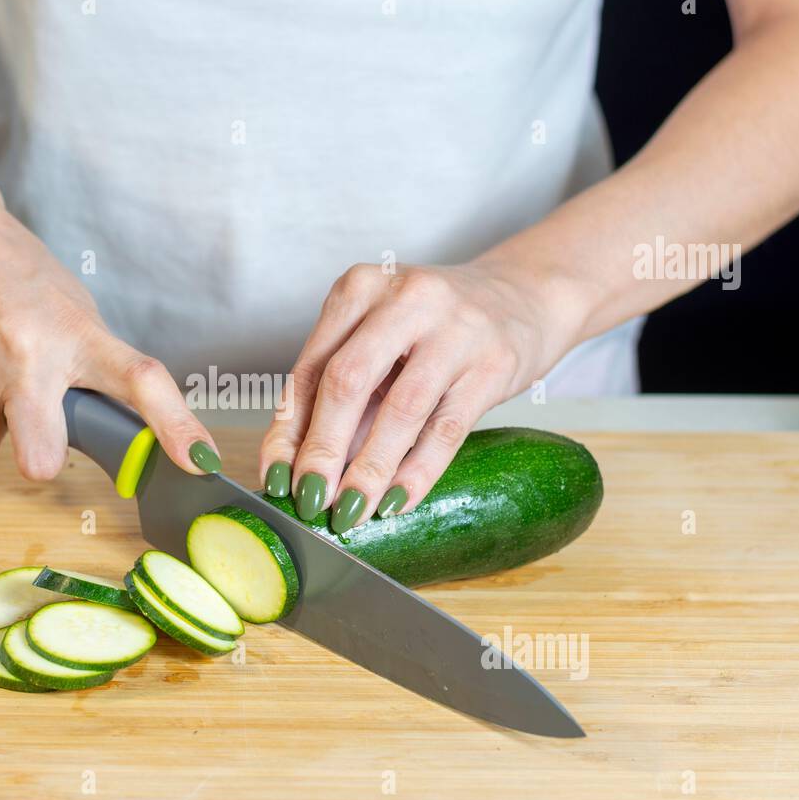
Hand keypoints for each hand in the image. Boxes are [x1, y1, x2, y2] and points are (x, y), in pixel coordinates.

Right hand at [0, 173, 219, 479]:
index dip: (175, 427)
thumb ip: (88, 361)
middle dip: (38, 458)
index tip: (198, 462)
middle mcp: (28, 350)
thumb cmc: (9, 267)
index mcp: (77, 332)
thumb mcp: (67, 305)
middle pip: (39, 456)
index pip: (141, 381)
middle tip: (36, 433)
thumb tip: (112, 422)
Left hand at [259, 260, 582, 530]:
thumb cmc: (432, 327)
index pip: (310, 368)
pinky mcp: (493, 362)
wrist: (524, 296)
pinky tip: (397, 501)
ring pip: (400, 410)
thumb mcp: (378, 342)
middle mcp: (404, 298)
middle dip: (322, 450)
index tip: (274, 480)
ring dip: (369, 470)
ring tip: (350, 511)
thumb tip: (296, 470)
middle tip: (308, 500)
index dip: (288, 430)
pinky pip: (447, 428)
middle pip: (347, 383)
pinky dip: (417, 471)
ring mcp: (454, 328)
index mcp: (359, 288)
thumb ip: (339, 395)